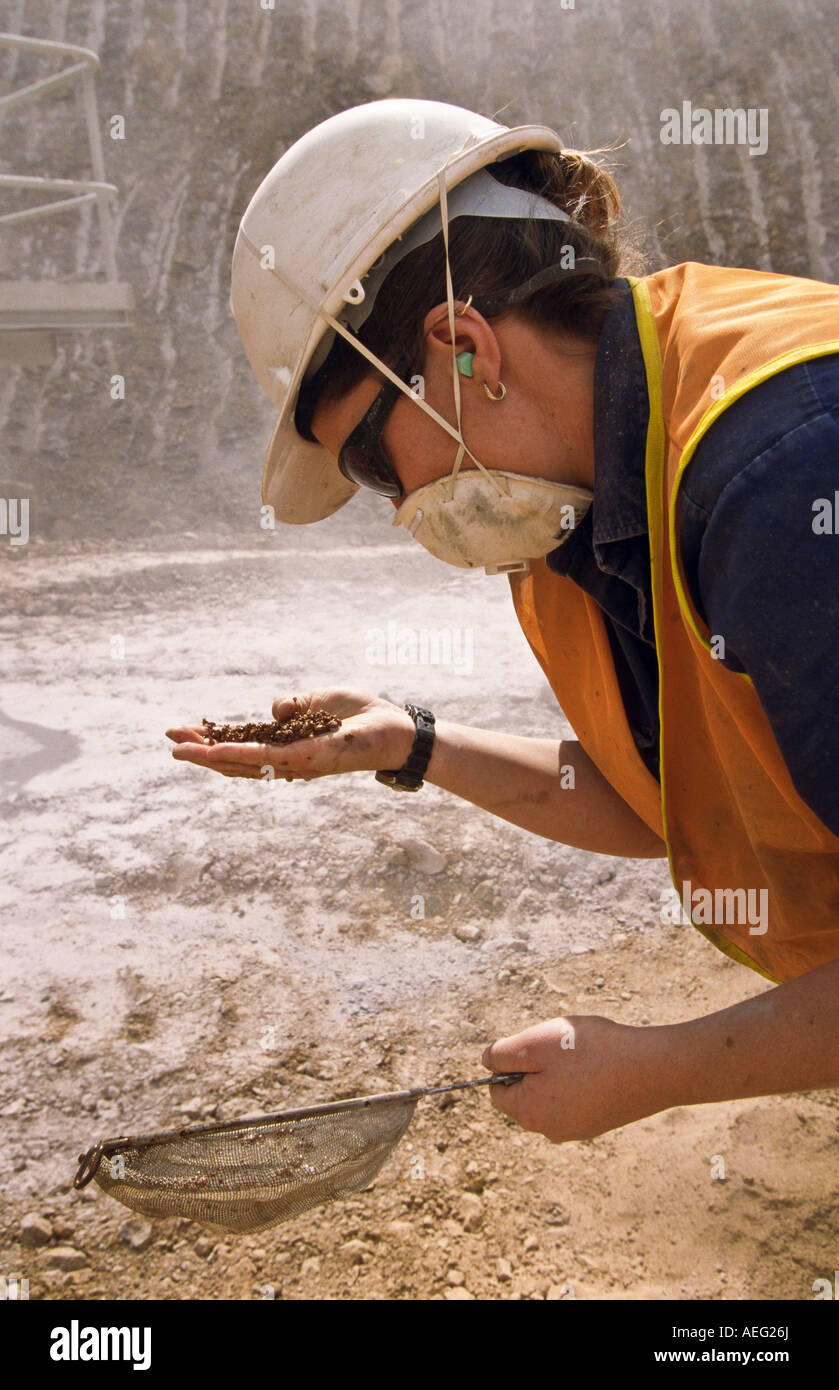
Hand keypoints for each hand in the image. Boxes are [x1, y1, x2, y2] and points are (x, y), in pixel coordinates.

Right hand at [165, 688, 414, 782]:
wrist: (396, 729)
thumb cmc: (362, 717)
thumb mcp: (317, 702)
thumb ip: (291, 706)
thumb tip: (272, 711)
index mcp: (288, 746)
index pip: (243, 746)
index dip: (213, 741)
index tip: (182, 733)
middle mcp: (289, 761)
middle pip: (236, 761)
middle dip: (202, 754)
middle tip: (169, 744)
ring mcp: (297, 763)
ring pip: (244, 763)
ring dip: (209, 757)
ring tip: (179, 751)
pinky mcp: (309, 758)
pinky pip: (267, 758)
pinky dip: (238, 755)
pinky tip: (215, 752)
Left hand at [483, 1014, 667, 1142]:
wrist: (651, 1068)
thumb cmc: (590, 1053)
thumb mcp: (534, 1044)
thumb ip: (501, 1054)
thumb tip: (486, 1062)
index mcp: (529, 1114)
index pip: (498, 1091)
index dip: (511, 1062)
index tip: (535, 1046)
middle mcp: (551, 1130)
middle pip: (527, 1092)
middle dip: (538, 1066)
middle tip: (561, 1047)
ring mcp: (579, 1129)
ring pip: (554, 1092)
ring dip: (562, 1070)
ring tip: (585, 1053)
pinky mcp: (602, 1121)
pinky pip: (579, 1096)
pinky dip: (584, 1077)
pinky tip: (602, 1063)